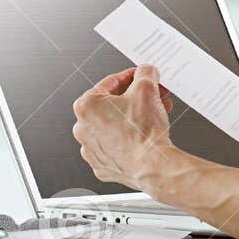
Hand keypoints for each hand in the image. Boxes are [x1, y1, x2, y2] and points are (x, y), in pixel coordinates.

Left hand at [71, 65, 177, 192]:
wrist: (152, 165)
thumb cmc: (143, 132)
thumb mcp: (147, 88)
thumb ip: (145, 73)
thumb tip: (145, 72)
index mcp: (86, 106)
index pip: (111, 82)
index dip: (133, 76)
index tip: (143, 77)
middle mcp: (83, 129)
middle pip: (113, 104)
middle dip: (137, 98)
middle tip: (154, 95)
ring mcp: (91, 150)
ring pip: (115, 125)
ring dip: (134, 117)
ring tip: (155, 114)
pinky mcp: (103, 166)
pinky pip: (117, 145)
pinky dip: (130, 139)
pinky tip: (146, 135)